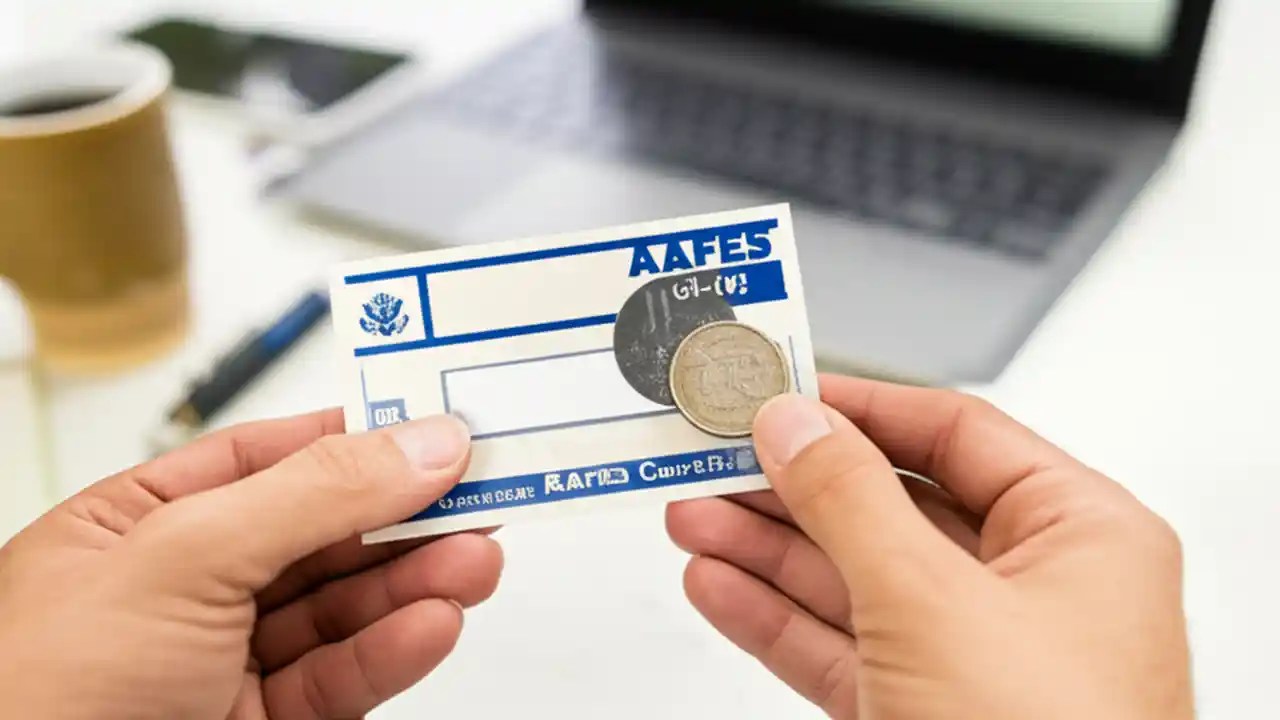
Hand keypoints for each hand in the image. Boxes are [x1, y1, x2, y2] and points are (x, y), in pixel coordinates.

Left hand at [0, 410, 501, 719]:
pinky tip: (435, 624)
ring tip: (478, 561)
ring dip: (416, 583)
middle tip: (483, 495)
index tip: (439, 426)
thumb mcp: (182, 557)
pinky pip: (339, 679)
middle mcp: (184, 588)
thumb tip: (417, 446)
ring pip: (342, 610)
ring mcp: (222, 663)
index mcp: (140, 523)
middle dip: (405, 515)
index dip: (358, 437)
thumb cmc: (37, 694)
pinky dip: (393, 651)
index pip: (270, 458)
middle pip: (322, 533)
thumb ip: (311, 495)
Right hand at [667, 375, 1191, 718]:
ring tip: (690, 514)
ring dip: (765, 551)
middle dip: (791, 487)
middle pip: (889, 508)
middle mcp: (1032, 592)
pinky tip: (718, 585)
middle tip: (715, 455)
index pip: (953, 435)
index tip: (780, 393)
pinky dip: (775, 619)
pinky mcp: (923, 714)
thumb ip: (851, 501)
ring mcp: (973, 659)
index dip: (858, 409)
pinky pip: (840, 647)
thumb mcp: (933, 602)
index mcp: (1080, 537)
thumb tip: (793, 423)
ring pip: (852, 580)